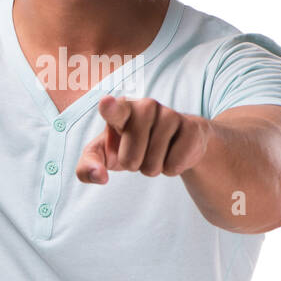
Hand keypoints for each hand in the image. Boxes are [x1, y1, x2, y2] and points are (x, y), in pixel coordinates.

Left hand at [76, 95, 210, 183]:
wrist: (173, 141)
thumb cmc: (128, 145)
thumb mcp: (104, 155)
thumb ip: (88, 166)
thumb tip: (99, 176)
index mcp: (121, 110)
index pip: (114, 110)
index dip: (110, 108)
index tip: (106, 103)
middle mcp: (146, 106)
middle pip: (130, 161)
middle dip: (134, 165)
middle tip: (140, 151)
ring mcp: (171, 115)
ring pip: (153, 166)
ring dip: (153, 167)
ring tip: (157, 151)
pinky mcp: (192, 128)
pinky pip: (174, 166)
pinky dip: (172, 168)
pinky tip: (174, 151)